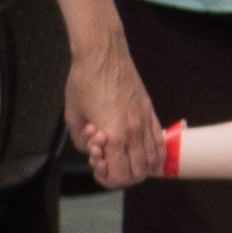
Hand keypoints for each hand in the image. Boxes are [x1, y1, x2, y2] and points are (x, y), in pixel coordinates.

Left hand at [63, 49, 156, 190]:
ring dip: (140, 166)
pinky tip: (145, 153)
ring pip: (153, 159)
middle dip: (122, 176)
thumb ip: (80, 140)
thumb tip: (90, 148)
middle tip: (109, 164)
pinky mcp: (149, 111)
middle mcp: (132, 132)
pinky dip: (154, 153)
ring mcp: (144, 121)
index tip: (97, 168)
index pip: (118, 174)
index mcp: (112, 135)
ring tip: (126, 159)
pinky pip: (159, 141)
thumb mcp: (72, 116)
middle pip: (138, 172)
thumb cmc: (84, 82)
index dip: (106, 178)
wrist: (102, 55)